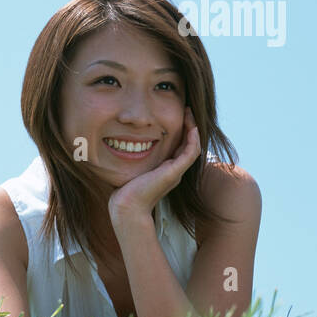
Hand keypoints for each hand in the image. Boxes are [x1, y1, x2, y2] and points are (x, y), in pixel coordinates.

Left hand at [107, 107, 200, 225]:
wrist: (128, 206)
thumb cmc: (125, 190)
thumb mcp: (132, 168)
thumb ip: (134, 158)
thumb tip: (123, 142)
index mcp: (167, 169)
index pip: (180, 146)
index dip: (182, 130)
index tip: (178, 115)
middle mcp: (174, 170)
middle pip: (189, 144)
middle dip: (189, 126)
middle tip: (188, 110)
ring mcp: (176, 172)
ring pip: (193, 147)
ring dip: (193, 129)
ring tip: (190, 114)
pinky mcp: (174, 172)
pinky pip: (190, 153)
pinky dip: (193, 140)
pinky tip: (192, 128)